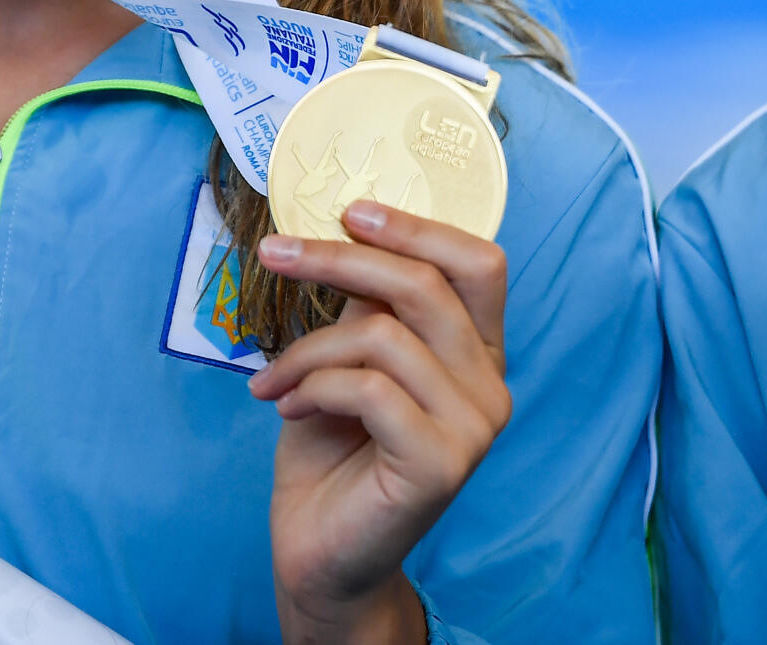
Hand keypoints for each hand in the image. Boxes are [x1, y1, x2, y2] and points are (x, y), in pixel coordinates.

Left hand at [251, 201, 510, 644]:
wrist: (319, 553)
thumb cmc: (331, 454)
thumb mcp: (347, 360)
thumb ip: (369, 307)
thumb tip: (353, 233)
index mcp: (479, 352)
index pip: (481, 264)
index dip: (418, 227)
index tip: (350, 211)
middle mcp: (492, 385)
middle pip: (428, 286)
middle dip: (342, 260)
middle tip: (276, 253)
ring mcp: (475, 427)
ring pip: (387, 335)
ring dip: (310, 346)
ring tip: (275, 379)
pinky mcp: (443, 463)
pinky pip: (371, 388)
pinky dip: (315, 386)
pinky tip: (288, 407)